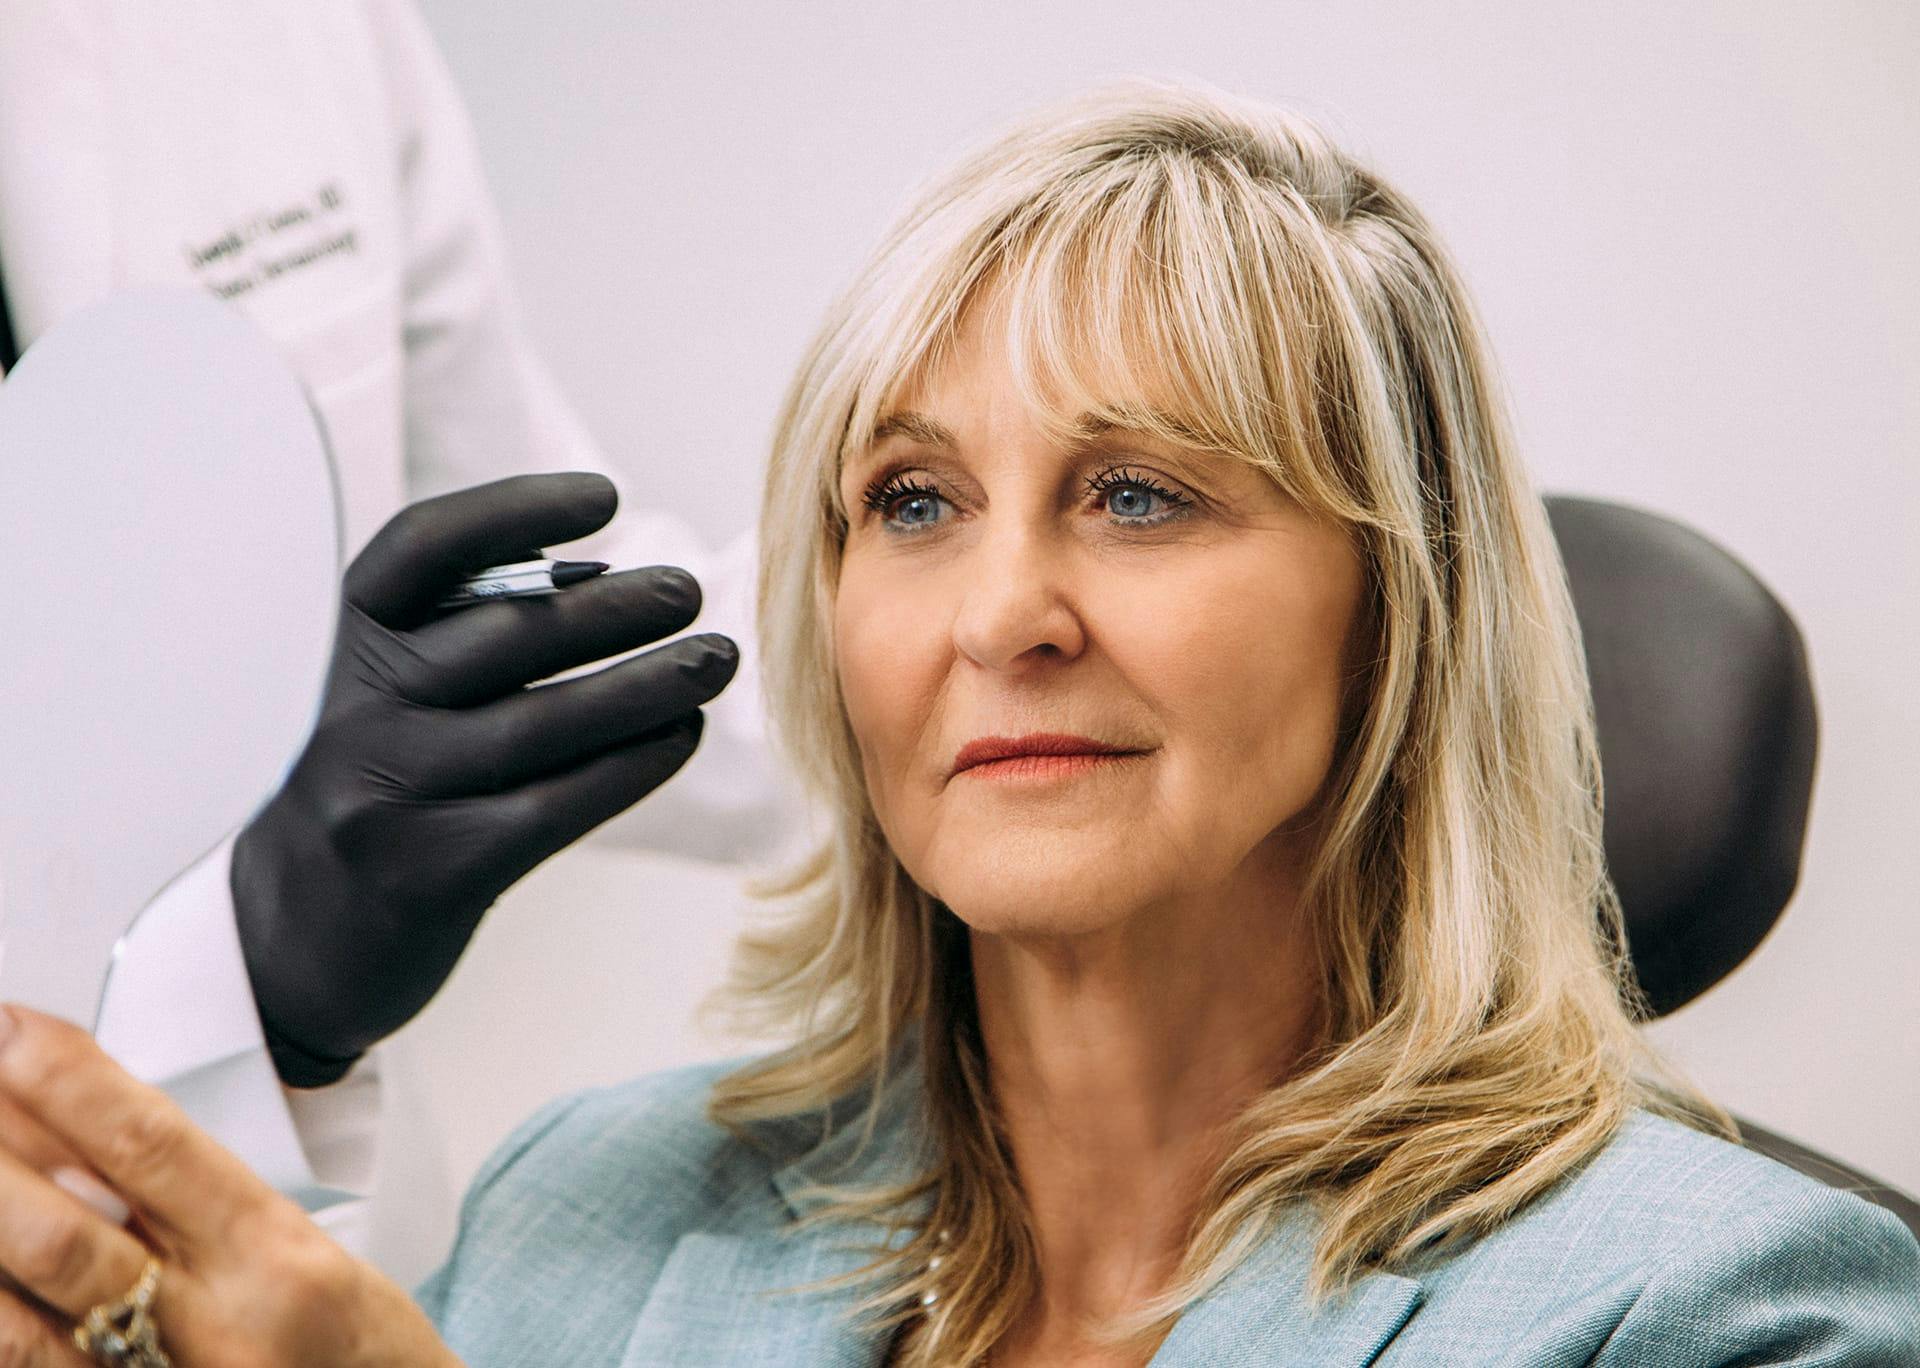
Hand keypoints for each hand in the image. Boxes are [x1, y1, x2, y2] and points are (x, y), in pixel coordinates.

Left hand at [0, 1004, 457, 1366]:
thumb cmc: (358, 1349)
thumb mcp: (299, 1251)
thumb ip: (191, 1201)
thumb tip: (75, 1136)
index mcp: (274, 1258)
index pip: (153, 1148)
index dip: (71, 1082)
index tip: (13, 1030)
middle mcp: (217, 1331)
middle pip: (66, 1237)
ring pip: (24, 1329)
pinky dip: (4, 1321)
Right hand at [232, 472, 738, 1084]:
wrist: (289, 936)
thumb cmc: (376, 784)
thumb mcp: (388, 690)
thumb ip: (465, 630)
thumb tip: (605, 577)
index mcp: (347, 641)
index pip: (424, 547)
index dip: (515, 510)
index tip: (606, 497)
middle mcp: (358, 708)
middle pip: (506, 635)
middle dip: (614, 608)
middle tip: (689, 590)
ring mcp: (391, 792)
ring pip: (543, 722)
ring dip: (646, 684)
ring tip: (716, 659)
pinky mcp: (434, 871)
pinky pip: (555, 804)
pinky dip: (631, 764)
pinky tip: (680, 734)